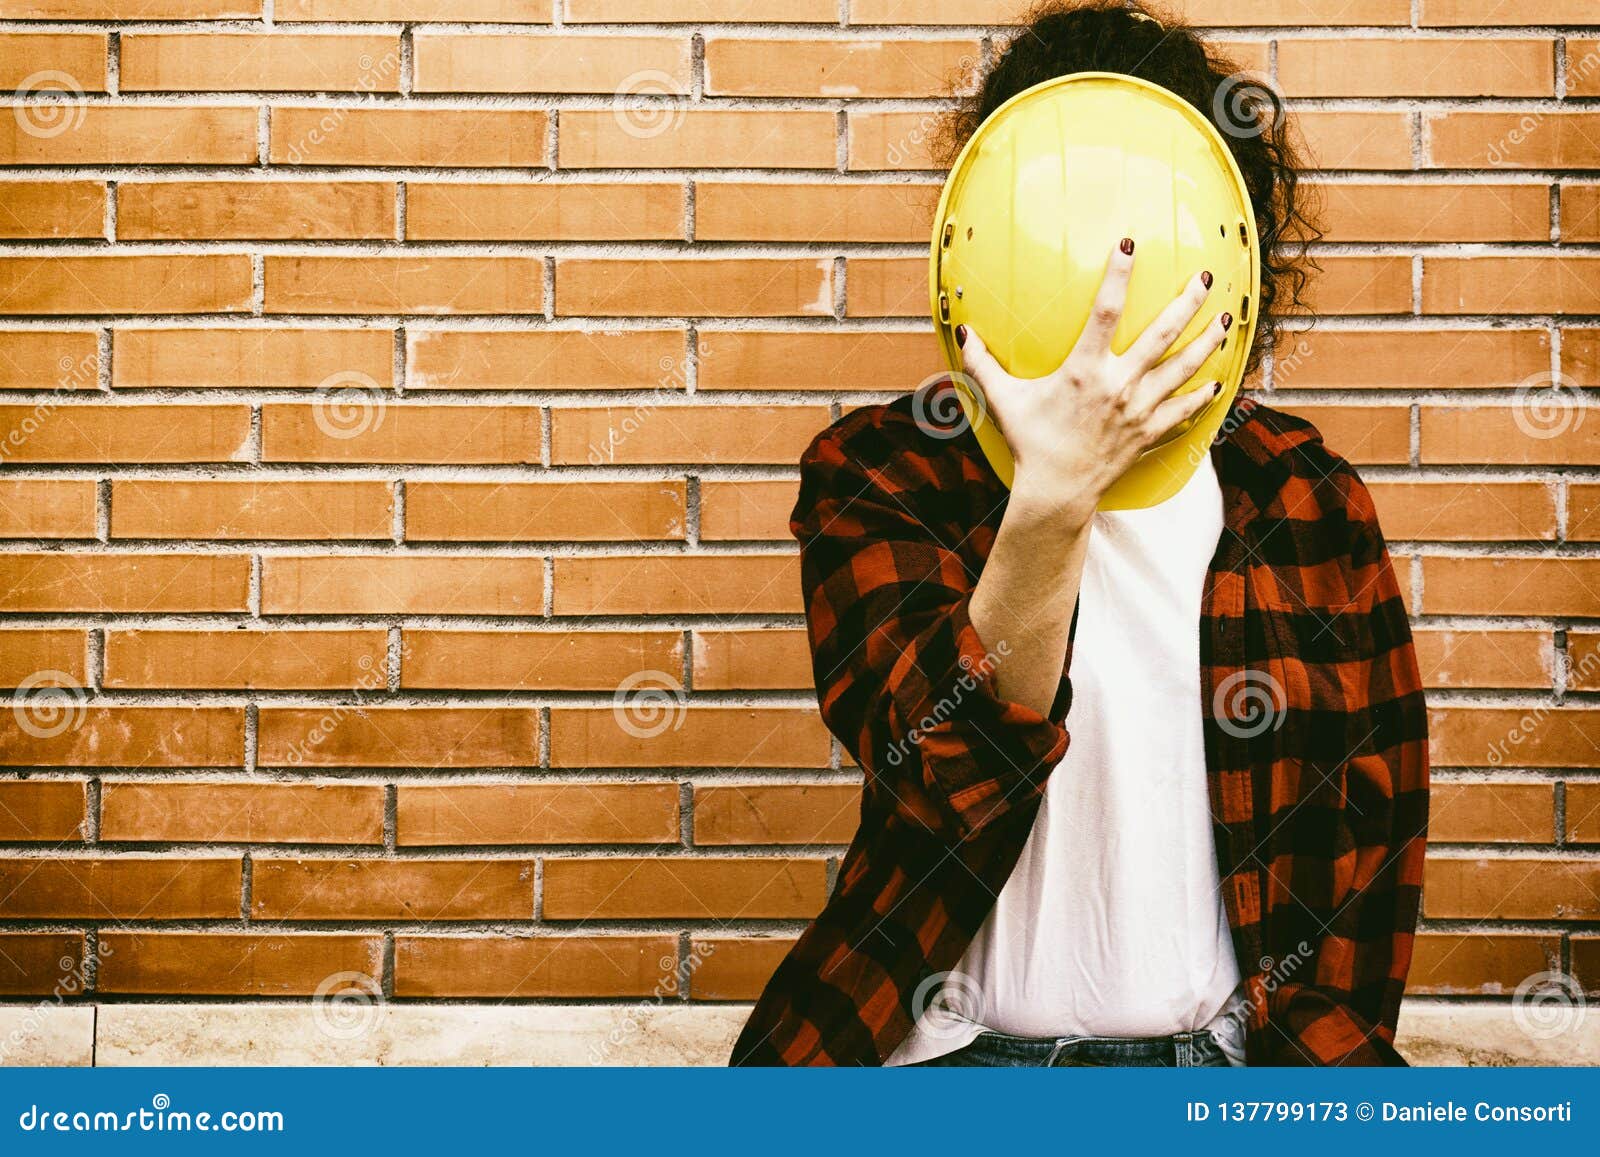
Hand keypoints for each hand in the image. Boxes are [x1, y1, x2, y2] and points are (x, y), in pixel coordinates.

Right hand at [956, 237, 1231, 527]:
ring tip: (1224, 319)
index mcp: (1084, 370)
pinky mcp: (1148, 432)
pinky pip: (1182, 410)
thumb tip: (963, 334)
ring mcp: (1138, 409)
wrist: (1056, 491)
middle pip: (1163, 334)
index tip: (1129, 244)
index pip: (1106, 311)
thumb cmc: (1030, 443)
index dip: (1118, 274)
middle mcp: (1117, 385)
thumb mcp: (1003, 401)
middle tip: (1204, 278)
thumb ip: (983, 365)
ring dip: (1207, 342)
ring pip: (1182, 368)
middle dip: (1187, 302)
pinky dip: (1201, 396)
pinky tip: (1215, 382)